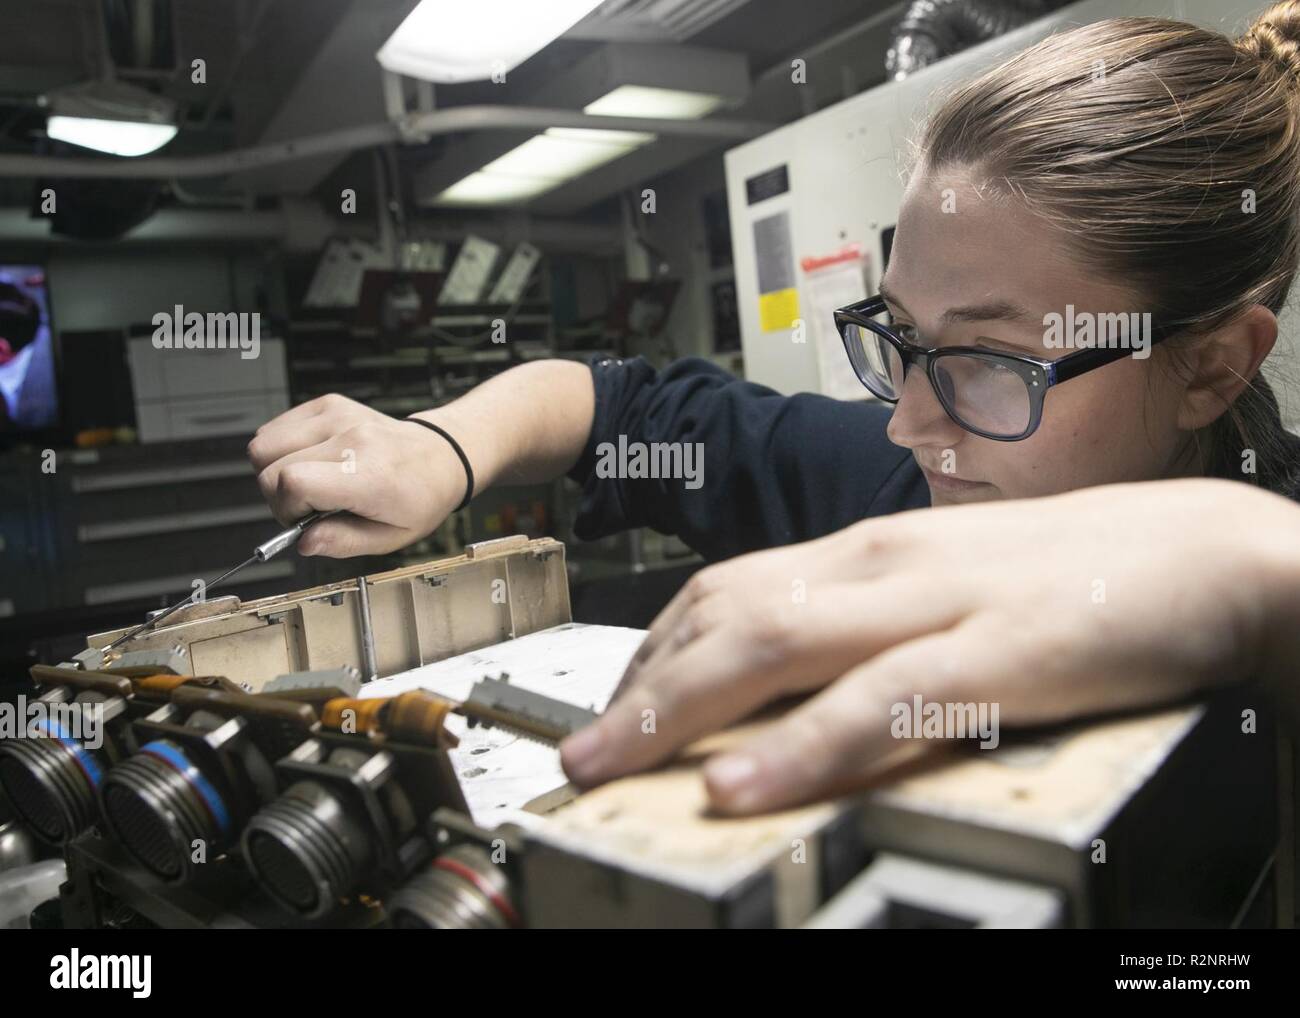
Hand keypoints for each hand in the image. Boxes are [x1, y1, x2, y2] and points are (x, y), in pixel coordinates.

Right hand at [247, 395, 468, 556]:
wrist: (442, 455)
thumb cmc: (420, 496)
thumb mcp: (392, 536)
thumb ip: (344, 542)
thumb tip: (304, 542)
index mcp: (368, 474)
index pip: (294, 482)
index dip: (287, 509)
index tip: (304, 521)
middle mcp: (351, 439)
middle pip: (270, 466)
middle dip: (278, 496)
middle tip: (308, 508)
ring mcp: (338, 416)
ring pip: (263, 443)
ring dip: (274, 470)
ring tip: (307, 484)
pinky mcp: (329, 405)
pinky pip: (276, 427)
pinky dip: (282, 448)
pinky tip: (309, 462)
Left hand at [560, 479, 1297, 813]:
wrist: (1209, 548)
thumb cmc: (1073, 574)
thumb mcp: (943, 588)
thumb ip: (868, 624)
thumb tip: (792, 677)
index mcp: (869, 551)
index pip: (729, 588)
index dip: (656, 652)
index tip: (617, 710)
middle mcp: (883, 565)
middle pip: (726, 612)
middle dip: (639, 686)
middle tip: (579, 752)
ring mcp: (938, 603)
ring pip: (777, 643)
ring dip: (679, 709)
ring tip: (612, 766)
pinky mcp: (1003, 652)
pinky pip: (882, 702)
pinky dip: (802, 744)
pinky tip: (744, 784)